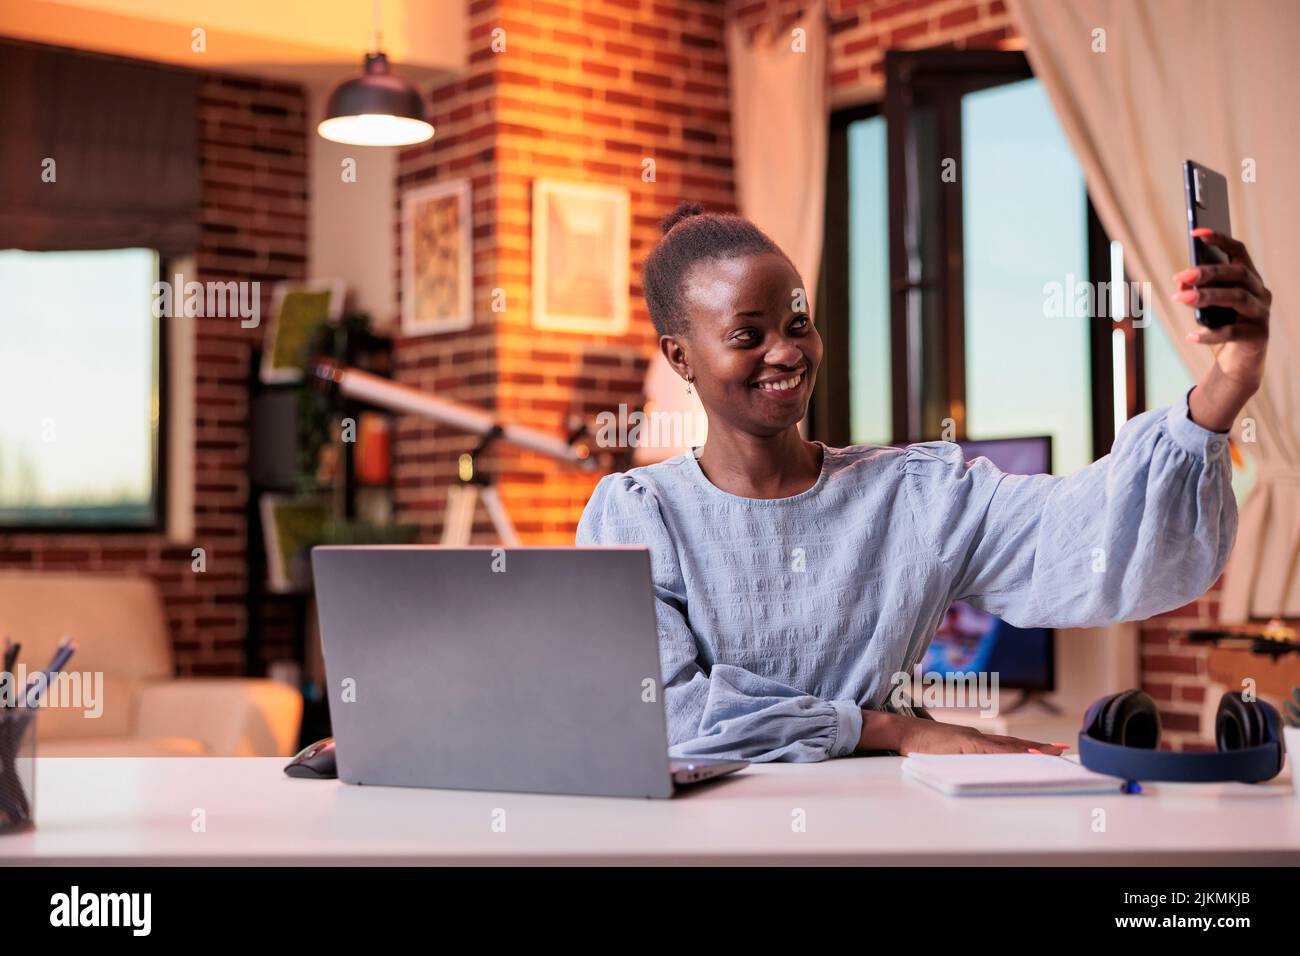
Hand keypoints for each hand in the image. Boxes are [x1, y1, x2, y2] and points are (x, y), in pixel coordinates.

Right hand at [896, 718, 1067, 756]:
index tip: (1048, 749)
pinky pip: (990, 750)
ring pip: (1005, 746)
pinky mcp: (964, 744)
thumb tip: (975, 770)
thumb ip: (961, 757)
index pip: (1006, 744)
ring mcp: (971, 739)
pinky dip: (1008, 753)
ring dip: (1028, 749)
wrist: (904, 733)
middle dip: (1037, 747)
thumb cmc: (921, 746)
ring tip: (1049, 752)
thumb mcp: (946, 753)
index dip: (1028, 746)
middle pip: (1012, 743)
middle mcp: (977, 737)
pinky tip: (1021, 754)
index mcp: (974, 740)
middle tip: (1060, 749)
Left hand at [1172, 229, 1270, 391]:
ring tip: (1181, 300)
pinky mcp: (1259, 336)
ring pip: (1237, 298)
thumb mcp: (1206, 307)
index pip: (1239, 251)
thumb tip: (1180, 282)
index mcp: (1249, 279)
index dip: (1219, 239)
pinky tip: (1191, 335)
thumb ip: (1194, 292)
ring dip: (1207, 297)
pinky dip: (1210, 334)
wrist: (1237, 363)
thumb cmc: (1221, 327)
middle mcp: (1260, 292)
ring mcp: (1262, 313)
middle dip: (1208, 272)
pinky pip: (1233, 332)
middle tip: (1181, 276)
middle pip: (1237, 273)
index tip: (1196, 232)